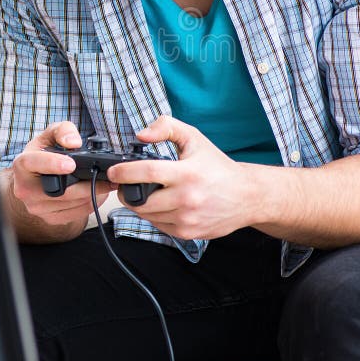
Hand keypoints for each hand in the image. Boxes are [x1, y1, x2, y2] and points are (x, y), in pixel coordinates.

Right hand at [9, 121, 116, 227]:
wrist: (35, 178)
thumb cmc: (44, 153)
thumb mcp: (51, 134)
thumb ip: (62, 130)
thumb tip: (74, 143)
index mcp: (22, 164)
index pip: (33, 163)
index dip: (52, 164)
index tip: (72, 164)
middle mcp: (25, 189)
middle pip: (60, 191)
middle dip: (86, 183)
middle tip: (108, 177)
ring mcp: (36, 207)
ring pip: (72, 204)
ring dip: (93, 194)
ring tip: (105, 183)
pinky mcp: (49, 218)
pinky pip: (75, 214)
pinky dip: (90, 204)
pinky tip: (96, 193)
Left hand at [107, 115, 256, 239]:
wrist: (246, 196)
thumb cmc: (218, 166)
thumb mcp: (194, 138)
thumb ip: (167, 127)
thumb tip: (142, 134)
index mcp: (187, 173)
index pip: (147, 173)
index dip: (124, 172)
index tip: (114, 171)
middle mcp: (187, 199)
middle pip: (141, 200)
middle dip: (126, 192)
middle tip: (124, 184)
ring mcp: (187, 219)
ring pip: (147, 216)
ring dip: (139, 205)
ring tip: (145, 192)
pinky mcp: (188, 233)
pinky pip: (158, 225)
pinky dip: (154, 216)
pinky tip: (162, 204)